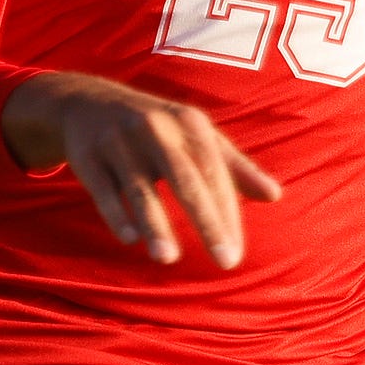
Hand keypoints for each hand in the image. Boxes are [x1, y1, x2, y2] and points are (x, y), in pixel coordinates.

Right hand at [1, 71, 280, 267]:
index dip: (228, 214)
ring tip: (169, 258)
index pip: (216, 174)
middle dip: (208, 222)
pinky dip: (117, 214)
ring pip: (142, 189)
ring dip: (156, 224)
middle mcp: (158, 129)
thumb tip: (276, 196)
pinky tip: (130, 239)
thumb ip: (235, 168)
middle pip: (187, 181)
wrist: (89, 101)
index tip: (236, 254)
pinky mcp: (88, 156)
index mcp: (191, 124)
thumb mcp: (197, 137)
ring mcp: (120, 142)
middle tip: (226, 262)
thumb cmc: (159, 128)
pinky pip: (104, 190)